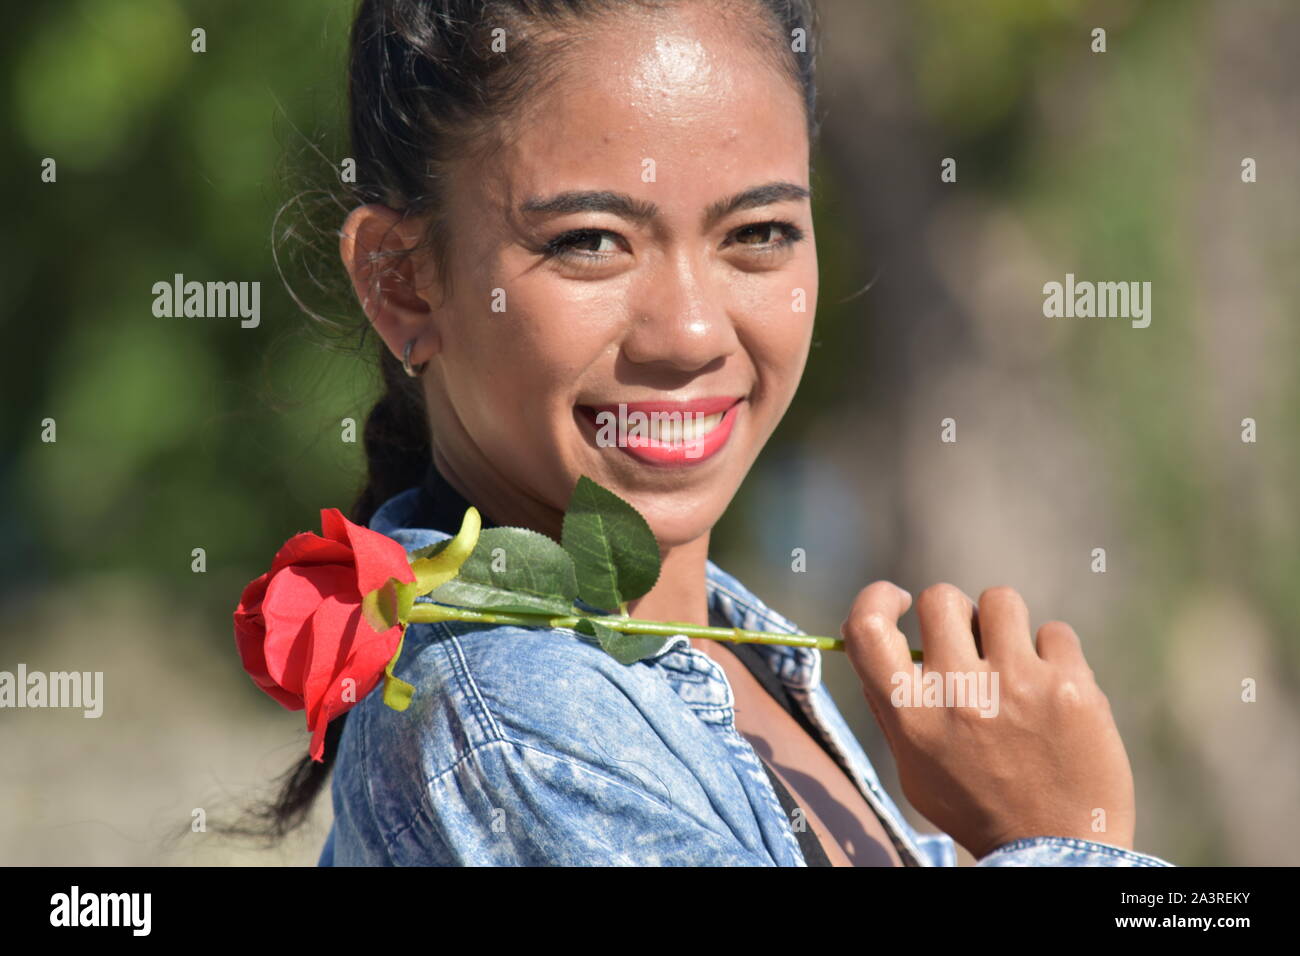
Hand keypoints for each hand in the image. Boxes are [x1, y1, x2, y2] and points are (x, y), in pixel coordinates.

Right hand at [840, 582, 1136, 859]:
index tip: (900, 601)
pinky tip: (1055, 693)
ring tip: (1016, 666)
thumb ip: (893, 708)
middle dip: (955, 615)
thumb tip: (880, 644)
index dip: (877, 597)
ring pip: (1000, 601)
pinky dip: (1053, 655)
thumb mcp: (915, 769)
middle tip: (972, 647)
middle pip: (941, 598)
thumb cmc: (979, 808)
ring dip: (1005, 626)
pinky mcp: (1071, 688)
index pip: (868, 626)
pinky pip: (1054, 632)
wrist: (1059, 852)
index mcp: (912, 717)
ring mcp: (1018, 686)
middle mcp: (959, 695)